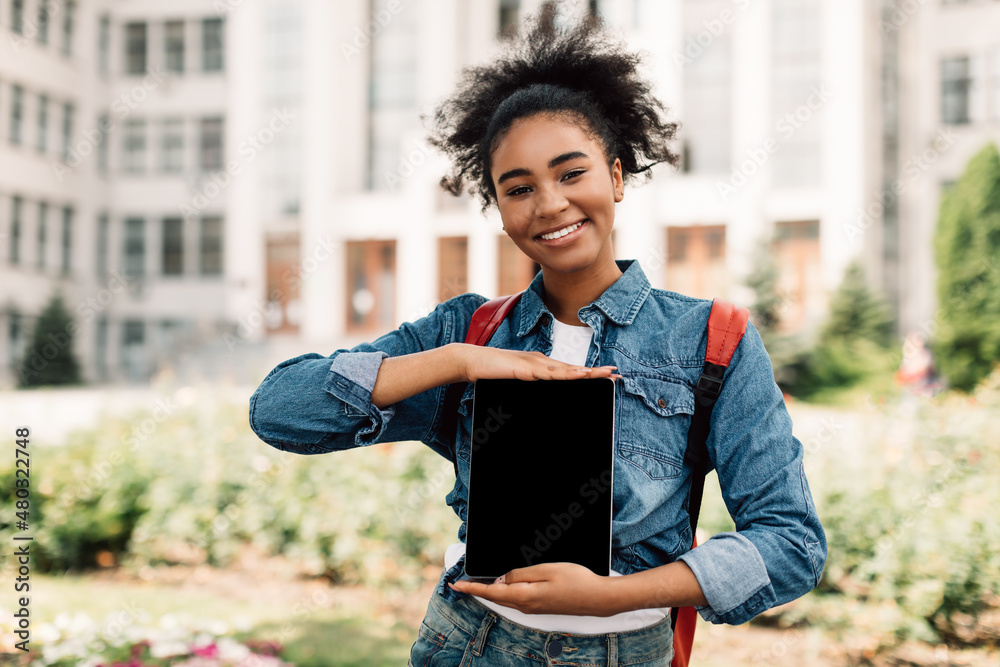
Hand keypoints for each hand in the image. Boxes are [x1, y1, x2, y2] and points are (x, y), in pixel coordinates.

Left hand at [447, 562, 621, 615]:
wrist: (598, 598)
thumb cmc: (576, 581)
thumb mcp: (545, 570)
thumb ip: (520, 575)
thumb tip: (501, 580)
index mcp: (525, 596)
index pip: (491, 592)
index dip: (471, 588)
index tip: (456, 586)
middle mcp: (526, 606)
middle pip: (496, 597)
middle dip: (478, 589)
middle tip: (462, 583)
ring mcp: (534, 608)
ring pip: (506, 598)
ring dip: (491, 591)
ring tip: (478, 583)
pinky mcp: (541, 606)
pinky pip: (517, 599)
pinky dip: (505, 592)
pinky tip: (505, 586)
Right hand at [453, 344, 621, 383]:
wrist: (473, 360)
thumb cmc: (493, 371)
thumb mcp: (517, 378)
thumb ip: (530, 382)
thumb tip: (541, 387)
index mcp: (542, 365)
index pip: (570, 370)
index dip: (590, 372)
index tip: (608, 376)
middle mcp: (542, 362)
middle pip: (574, 368)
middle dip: (596, 372)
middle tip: (617, 374)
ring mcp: (535, 364)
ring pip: (566, 370)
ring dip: (585, 372)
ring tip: (604, 374)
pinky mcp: (525, 369)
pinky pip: (548, 373)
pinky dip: (565, 374)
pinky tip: (577, 374)